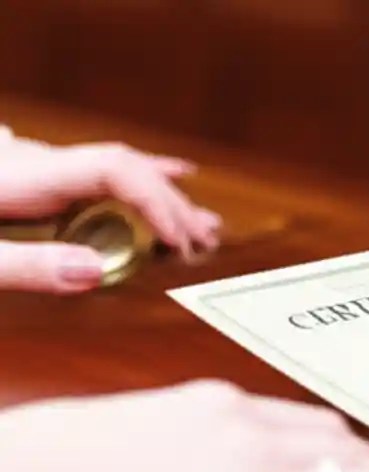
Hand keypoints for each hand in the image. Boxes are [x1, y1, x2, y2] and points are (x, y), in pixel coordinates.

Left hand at [0, 135, 221, 293]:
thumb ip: (26, 264)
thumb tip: (94, 272)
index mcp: (25, 177)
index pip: (112, 169)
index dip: (156, 201)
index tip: (179, 243)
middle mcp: (39, 165)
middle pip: (124, 169)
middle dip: (171, 206)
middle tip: (203, 245)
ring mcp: (40, 168)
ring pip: (119, 169)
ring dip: (166, 197)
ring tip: (208, 226)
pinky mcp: (38, 181)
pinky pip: (103, 172)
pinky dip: (144, 177)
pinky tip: (178, 172)